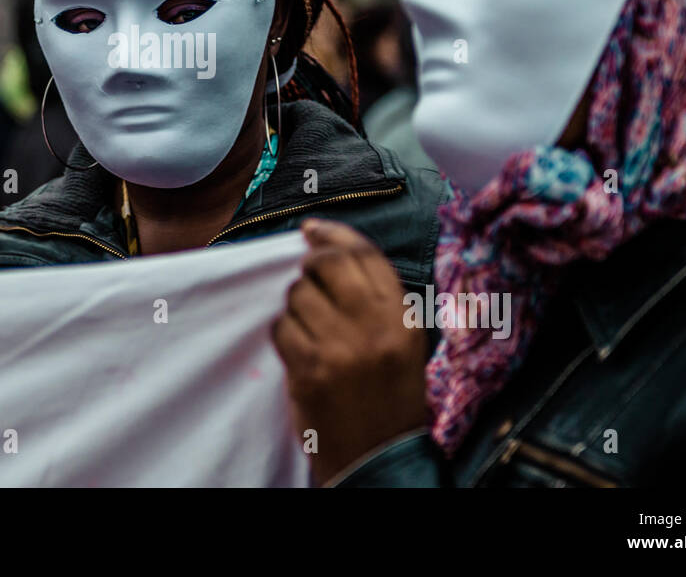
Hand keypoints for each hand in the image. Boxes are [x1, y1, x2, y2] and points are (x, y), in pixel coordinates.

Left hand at [271, 218, 427, 484]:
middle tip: (307, 274)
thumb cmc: (390, 396)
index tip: (312, 229)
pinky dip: (284, 335)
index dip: (333, 234)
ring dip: (296, 305)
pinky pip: (281, 327)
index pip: (364, 254)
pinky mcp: (309, 370)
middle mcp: (374, 327)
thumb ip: (376, 297)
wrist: (378, 457)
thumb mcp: (404, 341)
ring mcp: (340, 348)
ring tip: (312, 329)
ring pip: (298, 295)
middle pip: (327, 264)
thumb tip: (330, 247)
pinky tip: (301, 351)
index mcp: (402, 316)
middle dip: (310, 263)